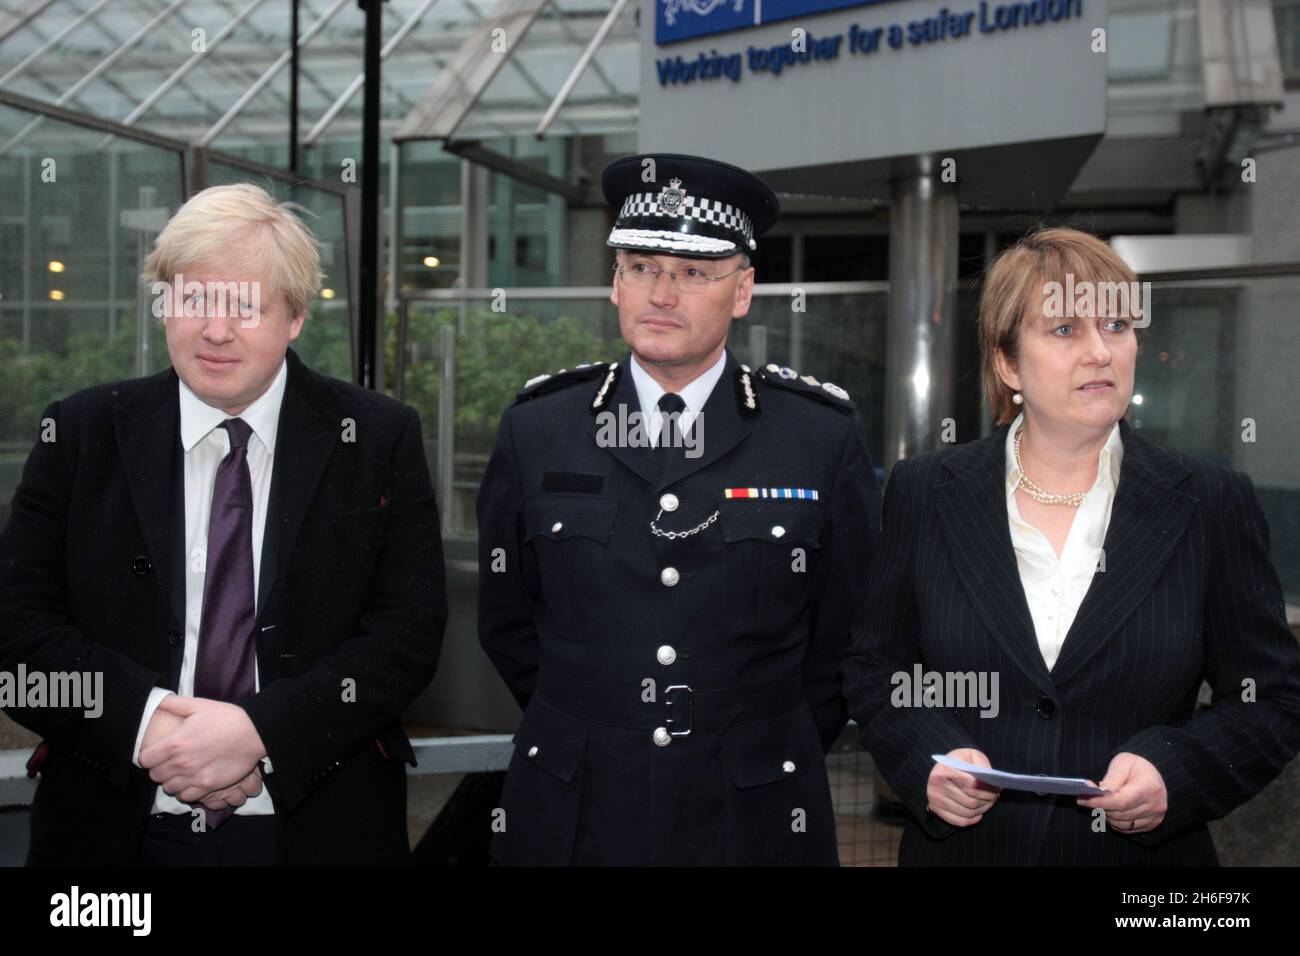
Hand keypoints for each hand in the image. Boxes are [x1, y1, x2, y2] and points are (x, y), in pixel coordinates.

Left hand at [139, 696, 266, 802]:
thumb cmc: (227, 717)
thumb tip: (159, 701)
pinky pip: (186, 796)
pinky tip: (192, 781)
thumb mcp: (199, 705)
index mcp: (175, 742)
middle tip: (170, 762)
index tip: (157, 753)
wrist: (254, 732)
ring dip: (172, 781)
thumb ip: (175, 704)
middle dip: (160, 769)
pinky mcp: (208, 785)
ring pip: (169, 788)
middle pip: (155, 775)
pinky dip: (186, 791)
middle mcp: (181, 762)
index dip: (149, 756)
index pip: (145, 759)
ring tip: (181, 773)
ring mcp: (194, 776)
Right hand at [926, 748, 1001, 827]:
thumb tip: (991, 779)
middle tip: (995, 796)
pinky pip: (959, 821)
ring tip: (988, 803)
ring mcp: (936, 800)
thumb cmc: (958, 761)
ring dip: (982, 810)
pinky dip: (972, 820)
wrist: (938, 769)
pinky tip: (978, 813)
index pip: (971, 785)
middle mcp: (937, 786)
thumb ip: (982, 764)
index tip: (998, 789)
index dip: (988, 789)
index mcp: (944, 770)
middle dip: (987, 800)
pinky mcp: (937, 810)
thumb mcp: (970, 754)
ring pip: (967, 812)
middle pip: (970, 801)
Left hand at [1077, 752, 1166, 833]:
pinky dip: (1115, 822)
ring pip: (1121, 823)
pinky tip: (1111, 810)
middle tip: (1087, 798)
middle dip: (1100, 807)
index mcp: (1149, 787)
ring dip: (1106, 815)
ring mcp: (1155, 817)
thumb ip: (1111, 779)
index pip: (1121, 801)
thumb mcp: (1123, 764)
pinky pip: (1127, 829)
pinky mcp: (1152, 824)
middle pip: (1119, 814)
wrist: (1154, 774)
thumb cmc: (1136, 766)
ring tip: (1101, 802)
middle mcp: (1155, 805)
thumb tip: (1098, 792)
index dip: (1099, 802)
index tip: (1082, 799)